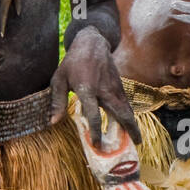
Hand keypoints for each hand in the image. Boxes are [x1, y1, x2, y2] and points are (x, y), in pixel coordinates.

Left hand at [50, 25, 139, 145]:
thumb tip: (53, 122)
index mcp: (87, 89)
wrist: (92, 43)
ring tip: (136, 139)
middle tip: (135, 144)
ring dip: (133, 124)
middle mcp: (104, 90)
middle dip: (129, 129)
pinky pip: (127, 104)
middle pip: (121, 113)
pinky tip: (130, 126)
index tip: (97, 145)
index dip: (96, 132)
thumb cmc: (72, 63)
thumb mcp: (59, 80)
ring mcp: (115, 88)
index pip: (93, 115)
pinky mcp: (120, 86)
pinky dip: (130, 116)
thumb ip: (57, 102)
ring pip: (128, 109)